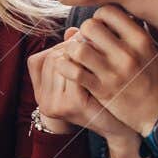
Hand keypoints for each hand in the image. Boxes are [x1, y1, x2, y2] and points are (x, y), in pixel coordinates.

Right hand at [27, 30, 140, 147]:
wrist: (118, 128)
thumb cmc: (101, 99)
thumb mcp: (83, 77)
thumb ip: (72, 56)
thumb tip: (71, 30)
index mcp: (41, 94)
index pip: (39, 60)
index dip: (60, 46)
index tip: (81, 37)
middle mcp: (43, 101)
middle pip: (51, 59)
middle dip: (72, 47)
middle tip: (92, 38)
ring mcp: (55, 105)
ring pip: (62, 64)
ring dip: (80, 53)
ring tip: (98, 46)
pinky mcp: (70, 105)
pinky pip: (75, 73)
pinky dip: (87, 63)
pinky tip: (101, 59)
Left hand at [59, 7, 157, 136]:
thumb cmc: (157, 81)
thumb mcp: (151, 51)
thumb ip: (130, 33)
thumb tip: (104, 16)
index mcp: (141, 40)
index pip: (108, 12)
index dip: (98, 18)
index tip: (100, 29)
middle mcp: (127, 53)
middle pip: (90, 26)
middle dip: (83, 32)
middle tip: (85, 42)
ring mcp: (113, 72)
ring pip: (78, 48)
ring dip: (72, 49)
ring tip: (76, 55)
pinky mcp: (102, 90)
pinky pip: (73, 72)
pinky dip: (65, 67)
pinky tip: (68, 68)